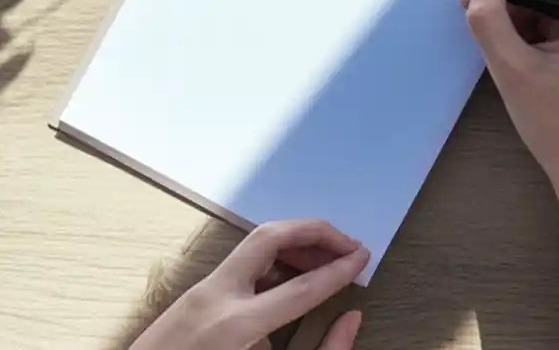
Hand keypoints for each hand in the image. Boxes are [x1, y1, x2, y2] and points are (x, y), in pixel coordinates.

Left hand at [130, 220, 369, 349]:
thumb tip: (351, 320)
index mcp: (234, 326)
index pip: (301, 287)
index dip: (339, 270)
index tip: (364, 257)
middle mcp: (214, 296)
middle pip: (271, 237)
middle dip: (315, 232)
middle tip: (348, 246)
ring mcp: (200, 291)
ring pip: (254, 245)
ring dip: (294, 245)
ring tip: (326, 264)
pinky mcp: (194, 295)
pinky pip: (241, 265)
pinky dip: (273, 263)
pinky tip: (291, 281)